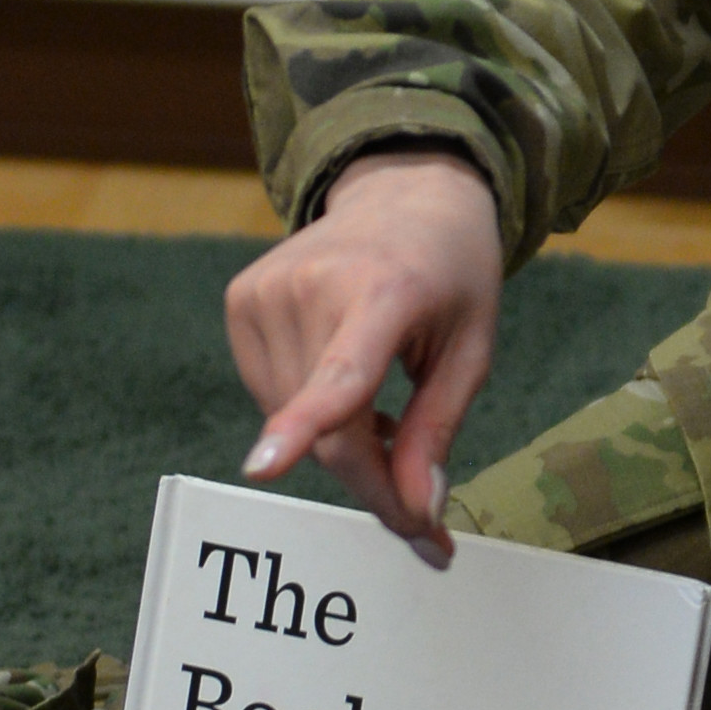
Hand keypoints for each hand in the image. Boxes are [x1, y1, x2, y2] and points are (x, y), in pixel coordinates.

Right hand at [223, 150, 504, 560]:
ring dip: (337, 442)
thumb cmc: (451, 276)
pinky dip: (306, 411)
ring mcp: (265, 289)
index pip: (340, 373)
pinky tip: (341, 383)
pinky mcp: (239, 299)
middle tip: (414, 496)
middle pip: (326, 429)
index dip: (303, 426)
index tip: (263, 468)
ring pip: (291, 420)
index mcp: (386, 293)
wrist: (404, 195)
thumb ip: (437, 433)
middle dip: (370, 478)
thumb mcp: (471, 352)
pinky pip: (269, 393)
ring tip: (383, 407)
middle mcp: (313, 284)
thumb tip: (417, 514)